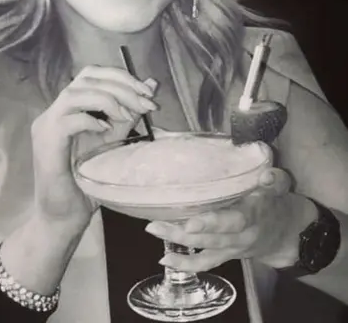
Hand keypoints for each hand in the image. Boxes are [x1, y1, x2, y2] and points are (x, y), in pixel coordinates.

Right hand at [31, 65, 157, 228]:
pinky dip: (91, 120)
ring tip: (128, 116)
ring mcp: (46, 127)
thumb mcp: (115, 140)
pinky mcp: (46, 144)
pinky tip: (107, 131)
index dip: (120, 76)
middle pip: (85, 79)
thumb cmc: (87, 182)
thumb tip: (151, 85)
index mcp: (68, 109)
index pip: (91, 74)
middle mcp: (53, 112)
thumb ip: (129, 113)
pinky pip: (67, 120)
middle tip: (145, 102)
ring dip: (108, 100)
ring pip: (74, 94)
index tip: (148, 92)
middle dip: (120, 86)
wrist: (64, 218)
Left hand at [145, 168, 316, 270]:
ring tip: (154, 229)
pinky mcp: (226, 256)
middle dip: (183, 232)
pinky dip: (186, 264)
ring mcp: (232, 248)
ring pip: (205, 249)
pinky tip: (165, 259)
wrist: (286, 234)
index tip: (190, 221)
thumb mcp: (280, 188)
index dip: (212, 223)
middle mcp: (241, 236)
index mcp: (254, 215)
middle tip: (156, 224)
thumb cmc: (276, 203)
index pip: (234, 221)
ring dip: (177, 242)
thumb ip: (274, 181)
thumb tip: (265, 174)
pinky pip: (206, 263)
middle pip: (212, 237)